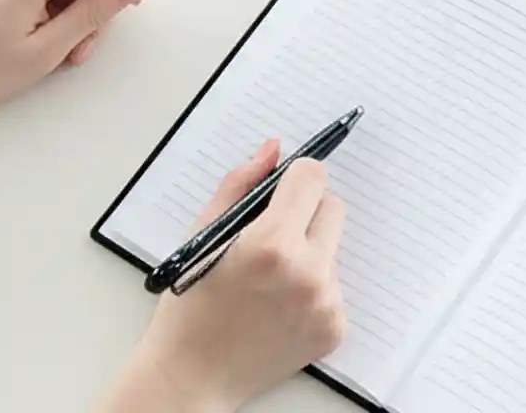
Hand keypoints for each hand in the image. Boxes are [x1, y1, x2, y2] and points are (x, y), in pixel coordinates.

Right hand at [96, 140, 346, 412]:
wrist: (193, 376)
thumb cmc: (190, 304)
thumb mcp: (204, 234)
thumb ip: (240, 184)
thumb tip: (273, 148)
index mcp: (272, 243)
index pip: (313, 177)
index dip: (294, 179)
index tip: (281, 190)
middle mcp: (307, 272)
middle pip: (333, 208)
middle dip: (306, 211)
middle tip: (272, 235)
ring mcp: (326, 303)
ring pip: (333, 249)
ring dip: (309, 252)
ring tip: (268, 281)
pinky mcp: (335, 327)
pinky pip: (335, 286)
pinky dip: (312, 288)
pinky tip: (279, 306)